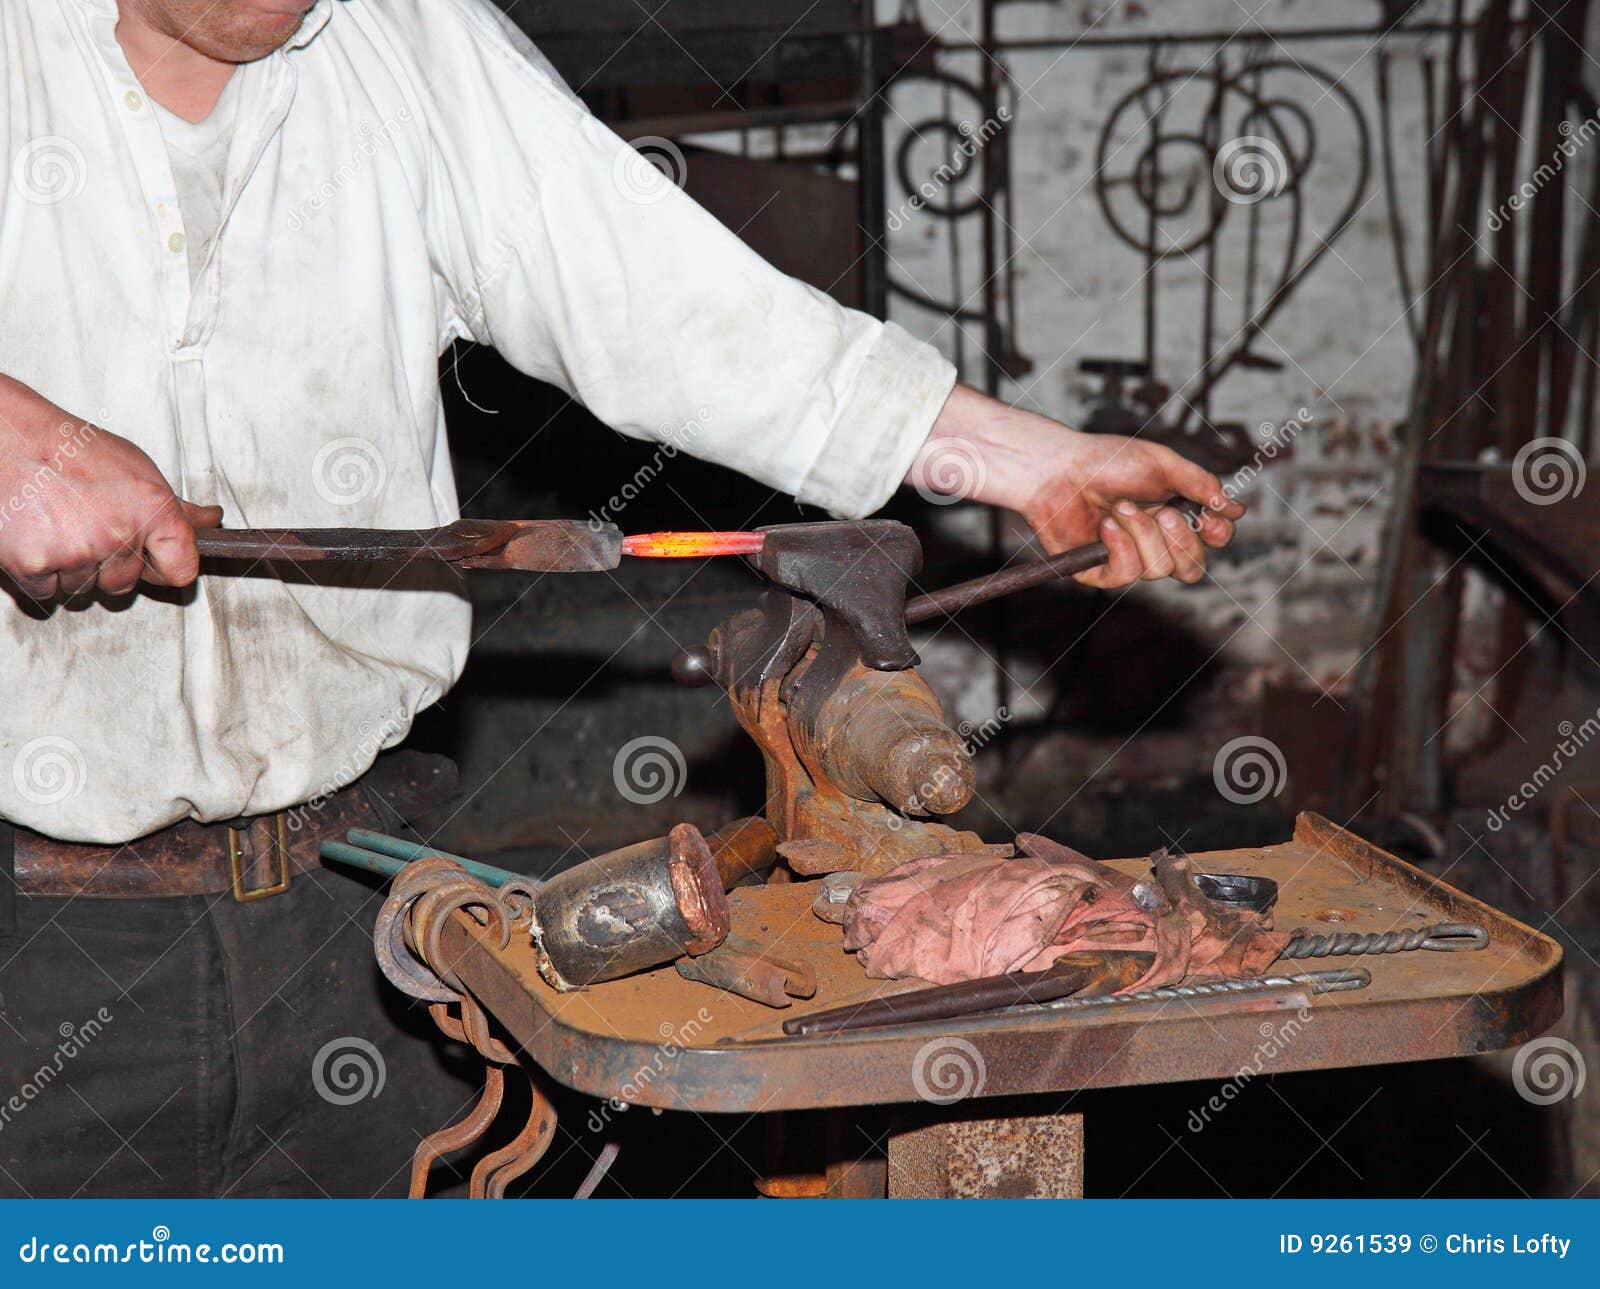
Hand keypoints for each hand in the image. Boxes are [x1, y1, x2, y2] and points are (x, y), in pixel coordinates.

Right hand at [0, 376, 221, 600]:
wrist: (8, 440)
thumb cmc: (70, 449)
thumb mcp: (136, 470)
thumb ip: (175, 506)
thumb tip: (211, 521)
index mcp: (152, 510)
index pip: (182, 569)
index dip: (167, 569)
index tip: (156, 563)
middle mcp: (117, 534)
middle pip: (125, 585)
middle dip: (110, 567)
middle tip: (88, 530)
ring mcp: (76, 553)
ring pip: (84, 590)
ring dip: (73, 569)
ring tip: (59, 526)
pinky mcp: (34, 566)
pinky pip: (47, 593)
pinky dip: (41, 574)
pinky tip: (37, 538)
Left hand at [907, 384, 1245, 589]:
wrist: (1058, 468)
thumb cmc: (1107, 461)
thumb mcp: (1162, 464)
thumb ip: (1201, 485)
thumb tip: (1237, 509)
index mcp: (1174, 515)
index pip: (1211, 541)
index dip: (1219, 534)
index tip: (1213, 519)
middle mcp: (1153, 542)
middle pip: (1192, 566)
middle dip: (1183, 539)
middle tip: (1164, 511)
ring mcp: (1127, 558)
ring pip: (1160, 569)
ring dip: (1144, 534)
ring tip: (1120, 507)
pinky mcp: (1099, 571)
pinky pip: (1126, 575)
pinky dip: (1121, 548)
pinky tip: (1106, 526)